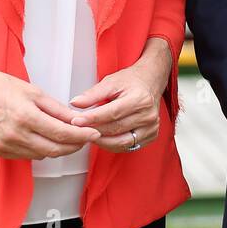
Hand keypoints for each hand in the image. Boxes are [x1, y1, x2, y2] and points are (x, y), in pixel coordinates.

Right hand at [0, 67, 100, 160]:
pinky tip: (42, 138)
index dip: (81, 136)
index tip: (94, 134)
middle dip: (74, 146)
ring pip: (41, 155)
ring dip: (57, 149)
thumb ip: (58, 109)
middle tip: (85, 138)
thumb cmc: (2, 87)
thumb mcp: (35, 92)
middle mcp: (14, 135)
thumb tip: (78, 120)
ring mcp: (5, 146)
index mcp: (25, 116)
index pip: (62, 134)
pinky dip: (39, 149)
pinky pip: (27, 155)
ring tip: (66, 137)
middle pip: (54, 150)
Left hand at [68, 38, 172, 153]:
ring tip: (89, 134)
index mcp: (139, 98)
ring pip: (121, 141)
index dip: (92, 118)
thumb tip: (75, 103)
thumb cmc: (130, 81)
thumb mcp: (110, 82)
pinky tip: (103, 138)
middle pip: (116, 129)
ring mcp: (151, 127)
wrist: (150, 81)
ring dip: (102, 141)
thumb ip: (92, 94)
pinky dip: (113, 144)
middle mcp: (148, 115)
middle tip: (78, 129)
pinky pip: (128, 146)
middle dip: (94, 130)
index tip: (76, 121)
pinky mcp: (151, 135)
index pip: (112, 113)